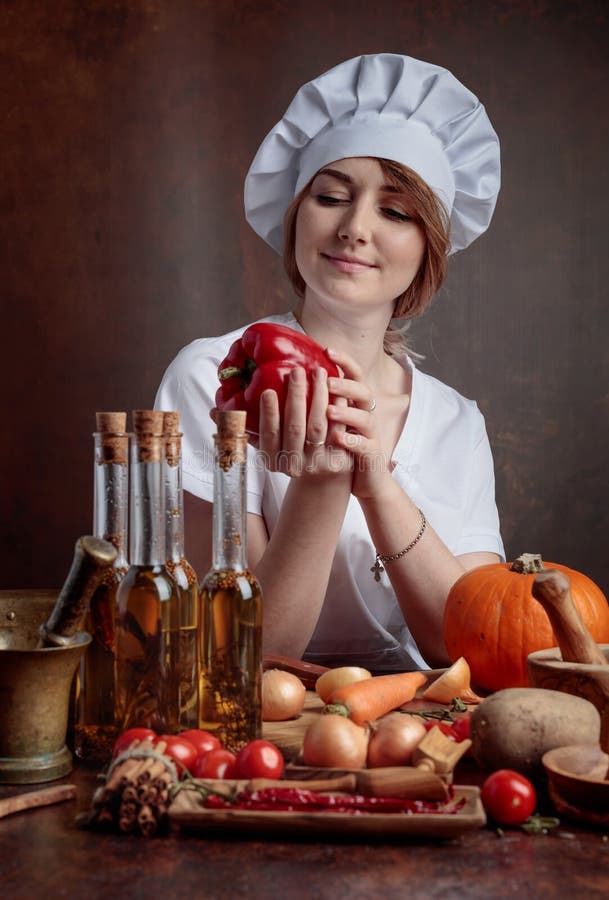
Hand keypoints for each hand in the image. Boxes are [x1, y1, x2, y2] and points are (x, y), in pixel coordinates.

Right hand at [257, 366, 350, 476]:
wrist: (323, 478)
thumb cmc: (292, 452)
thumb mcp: (269, 447)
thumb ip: (249, 430)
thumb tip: (219, 411)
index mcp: (273, 461)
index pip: (269, 435)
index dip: (268, 414)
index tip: (268, 390)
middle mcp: (294, 466)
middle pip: (295, 428)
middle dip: (296, 396)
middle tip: (296, 372)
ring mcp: (317, 464)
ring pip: (317, 426)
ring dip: (318, 396)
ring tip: (318, 372)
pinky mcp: (338, 460)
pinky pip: (338, 428)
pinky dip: (338, 407)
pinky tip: (338, 388)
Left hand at [325, 348, 393, 498]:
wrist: (365, 477)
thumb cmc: (341, 445)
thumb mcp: (331, 419)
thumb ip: (319, 400)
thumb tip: (290, 378)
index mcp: (356, 401)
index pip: (355, 374)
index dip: (344, 361)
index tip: (327, 349)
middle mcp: (366, 413)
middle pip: (362, 391)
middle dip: (344, 384)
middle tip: (325, 379)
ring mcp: (370, 433)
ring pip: (365, 417)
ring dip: (346, 412)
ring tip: (329, 410)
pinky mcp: (372, 454)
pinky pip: (365, 445)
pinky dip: (352, 440)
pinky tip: (339, 438)